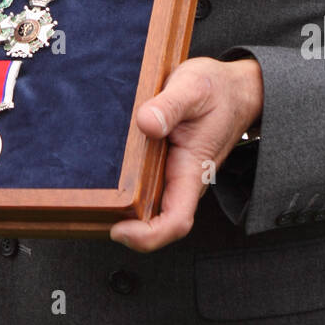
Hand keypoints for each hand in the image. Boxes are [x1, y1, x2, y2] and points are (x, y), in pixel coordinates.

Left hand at [110, 56, 262, 252]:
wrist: (234, 87)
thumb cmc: (218, 90)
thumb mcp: (193, 88)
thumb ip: (170, 106)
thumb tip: (145, 123)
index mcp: (192, 171)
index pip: (175, 221)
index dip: (148, 236)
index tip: (119, 230)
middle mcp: (183, 180)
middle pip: (155, 220)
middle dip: (126, 225)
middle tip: (93, 209)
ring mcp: (174, 174)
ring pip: (148, 203)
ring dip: (123, 206)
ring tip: (91, 193)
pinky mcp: (166, 163)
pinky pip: (145, 183)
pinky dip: (126, 185)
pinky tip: (104, 172)